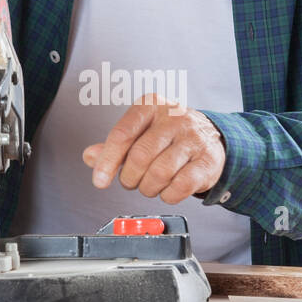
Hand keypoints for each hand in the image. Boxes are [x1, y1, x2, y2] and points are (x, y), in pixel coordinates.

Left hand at [82, 93, 226, 203]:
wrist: (212, 138)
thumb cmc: (169, 136)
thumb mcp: (140, 132)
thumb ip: (115, 145)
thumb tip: (90, 156)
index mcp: (151, 106)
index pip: (122, 133)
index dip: (107, 161)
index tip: (99, 181)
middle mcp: (174, 117)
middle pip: (140, 156)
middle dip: (130, 178)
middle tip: (132, 181)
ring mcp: (193, 138)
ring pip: (160, 173)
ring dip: (148, 188)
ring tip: (150, 185)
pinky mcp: (208, 160)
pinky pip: (180, 186)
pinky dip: (168, 195)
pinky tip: (168, 189)